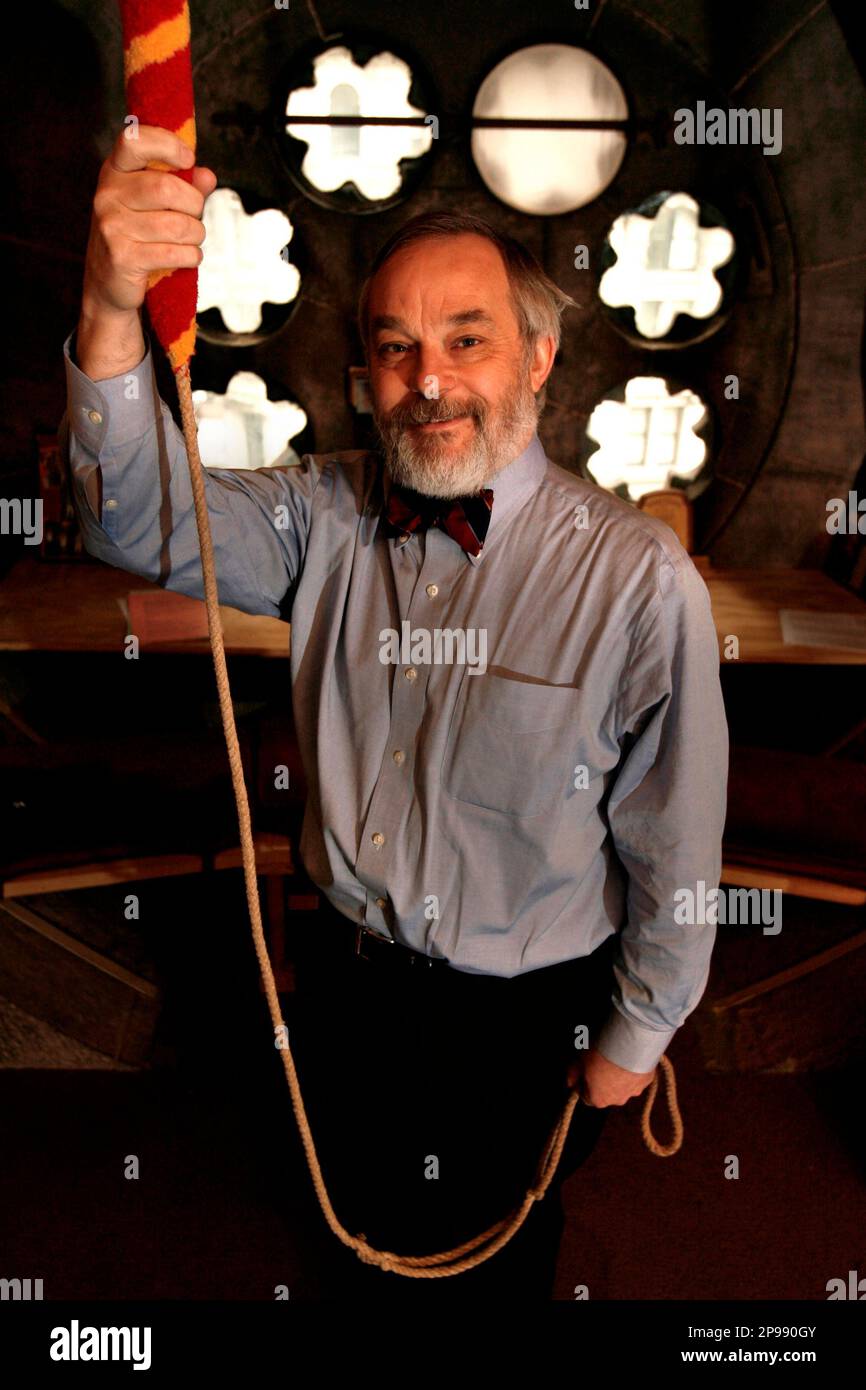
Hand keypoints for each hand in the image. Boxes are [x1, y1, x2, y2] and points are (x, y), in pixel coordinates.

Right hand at [82, 123, 216, 317]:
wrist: (109, 283)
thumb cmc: (138, 236)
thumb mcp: (156, 204)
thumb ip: (184, 185)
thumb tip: (207, 176)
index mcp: (115, 171)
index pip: (134, 140)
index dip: (167, 143)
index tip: (188, 159)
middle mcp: (108, 194)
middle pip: (167, 188)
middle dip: (194, 205)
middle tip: (194, 217)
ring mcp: (112, 226)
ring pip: (177, 225)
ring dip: (196, 235)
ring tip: (190, 240)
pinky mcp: (122, 257)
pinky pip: (174, 252)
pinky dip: (191, 256)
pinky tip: (186, 257)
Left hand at [566, 1046, 655, 1107]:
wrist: (630, 1042)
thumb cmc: (602, 1052)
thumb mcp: (579, 1059)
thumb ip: (573, 1073)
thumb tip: (570, 1082)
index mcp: (598, 1099)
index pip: (586, 1096)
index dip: (583, 1082)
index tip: (583, 1070)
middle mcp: (617, 1100)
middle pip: (605, 1092)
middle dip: (602, 1080)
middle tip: (600, 1061)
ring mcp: (634, 1091)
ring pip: (623, 1086)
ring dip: (619, 1076)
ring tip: (617, 1057)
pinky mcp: (647, 1080)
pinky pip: (637, 1077)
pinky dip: (633, 1070)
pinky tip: (630, 1056)